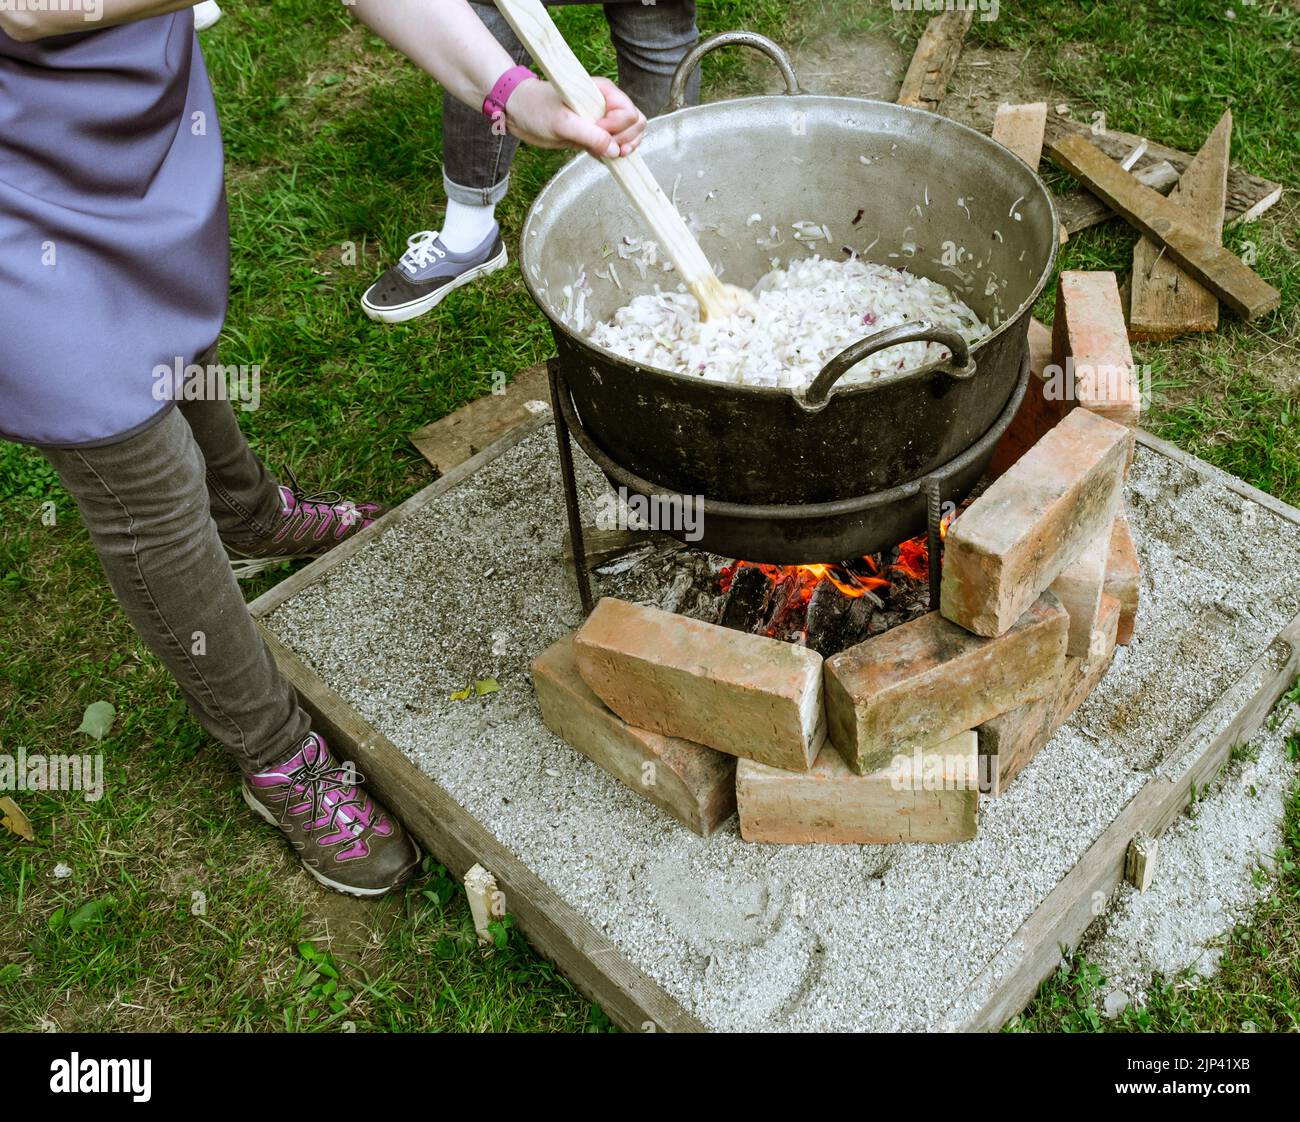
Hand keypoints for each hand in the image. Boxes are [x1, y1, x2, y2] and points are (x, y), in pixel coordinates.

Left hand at [505, 76, 645, 158]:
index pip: (630, 112)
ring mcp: (604, 120)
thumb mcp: (562, 124)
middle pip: (637, 123)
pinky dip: (612, 154)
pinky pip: (617, 146)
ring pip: (631, 135)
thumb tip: (615, 151)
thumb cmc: (537, 109)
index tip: (597, 130)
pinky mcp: (597, 134)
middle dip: (625, 139)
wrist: (520, 113)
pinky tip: (597, 155)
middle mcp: (608, 104)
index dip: (617, 127)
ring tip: (601, 153)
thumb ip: (590, 136)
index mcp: (603, 92)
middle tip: (602, 147)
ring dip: (622, 148)